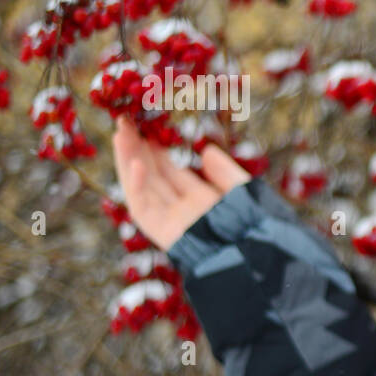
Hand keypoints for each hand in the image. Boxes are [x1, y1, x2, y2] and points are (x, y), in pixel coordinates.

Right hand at [111, 116, 252, 251]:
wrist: (253, 252)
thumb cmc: (253, 223)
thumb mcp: (242, 190)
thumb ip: (225, 172)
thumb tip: (207, 151)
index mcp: (202, 202)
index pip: (173, 174)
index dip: (158, 152)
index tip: (149, 129)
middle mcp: (183, 211)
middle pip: (153, 177)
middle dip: (138, 151)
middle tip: (126, 123)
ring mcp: (171, 221)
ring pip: (142, 187)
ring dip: (129, 160)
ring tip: (121, 132)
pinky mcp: (163, 232)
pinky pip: (143, 208)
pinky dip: (137, 186)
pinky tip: (135, 162)